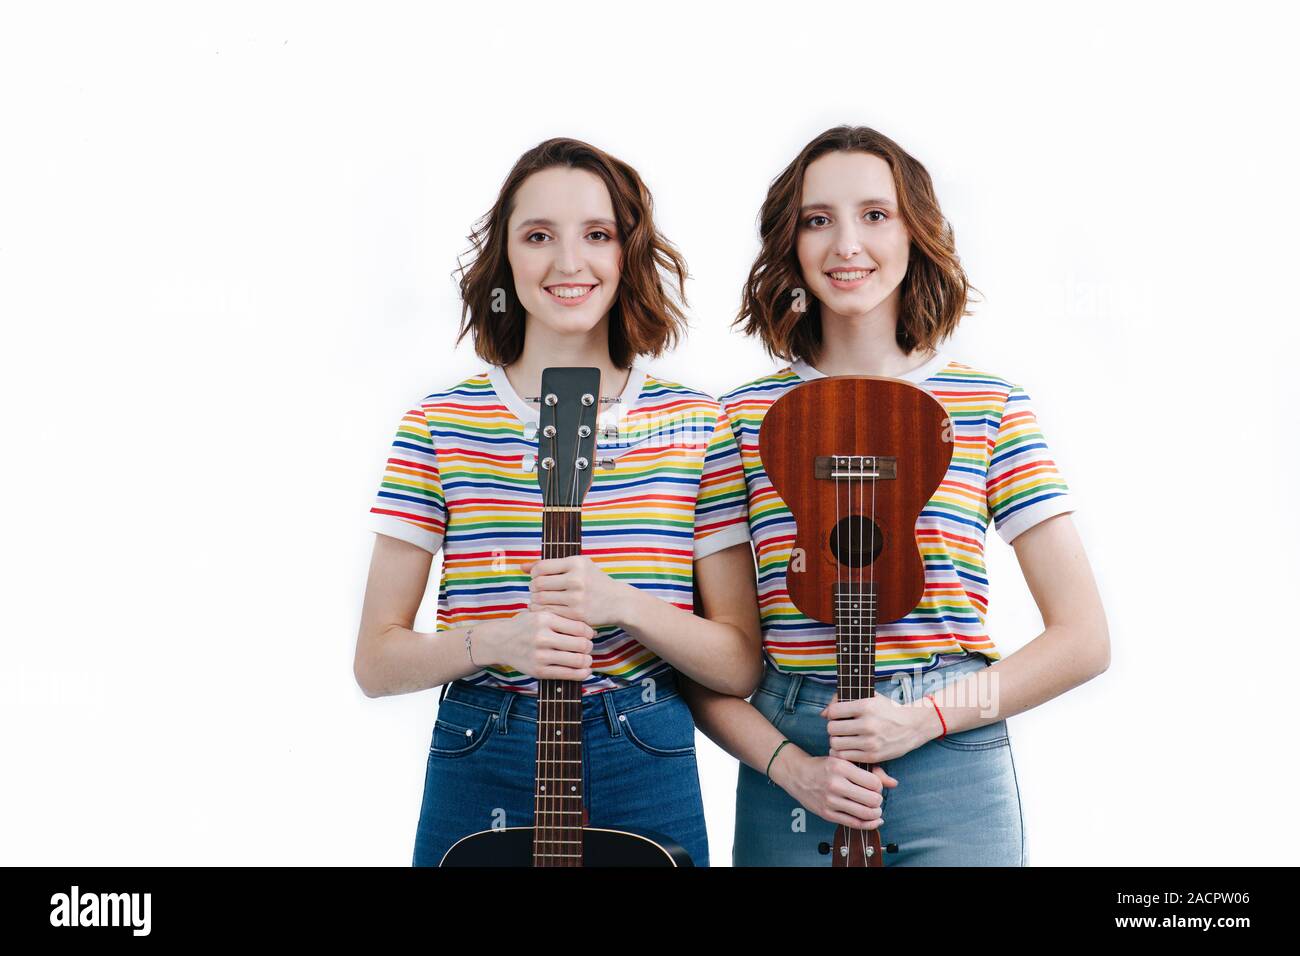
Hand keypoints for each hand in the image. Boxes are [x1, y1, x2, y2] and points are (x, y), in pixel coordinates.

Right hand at [480, 610, 594, 681]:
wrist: (500, 642)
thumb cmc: (525, 627)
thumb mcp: (540, 614)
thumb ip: (562, 619)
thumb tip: (592, 631)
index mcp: (545, 619)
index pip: (580, 627)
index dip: (589, 633)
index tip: (589, 635)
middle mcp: (542, 637)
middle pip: (581, 644)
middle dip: (589, 647)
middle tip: (588, 647)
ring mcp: (540, 655)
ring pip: (577, 660)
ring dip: (587, 661)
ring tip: (586, 659)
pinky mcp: (538, 671)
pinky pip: (567, 675)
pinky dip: (581, 674)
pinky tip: (584, 670)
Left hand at [522, 555, 635, 628]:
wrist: (617, 602)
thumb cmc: (593, 581)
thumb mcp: (577, 566)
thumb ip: (549, 565)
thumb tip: (522, 567)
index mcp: (576, 563)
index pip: (540, 568)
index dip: (534, 574)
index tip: (538, 578)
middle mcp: (576, 579)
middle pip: (538, 584)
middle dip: (533, 588)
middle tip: (538, 591)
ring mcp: (576, 598)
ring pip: (540, 600)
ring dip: (536, 601)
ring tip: (541, 600)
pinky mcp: (577, 614)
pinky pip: (549, 613)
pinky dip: (543, 612)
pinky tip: (547, 610)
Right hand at [777, 749, 898, 830]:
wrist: (798, 774)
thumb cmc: (824, 767)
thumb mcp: (844, 761)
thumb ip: (870, 771)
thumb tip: (893, 783)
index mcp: (841, 767)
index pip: (873, 783)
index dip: (879, 786)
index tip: (875, 786)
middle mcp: (835, 784)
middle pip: (872, 800)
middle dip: (878, 801)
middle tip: (875, 798)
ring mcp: (830, 800)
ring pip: (865, 813)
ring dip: (875, 813)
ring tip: (874, 809)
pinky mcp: (827, 814)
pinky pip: (854, 823)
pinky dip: (868, 824)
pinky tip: (873, 820)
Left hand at [820, 692, 938, 762]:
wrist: (912, 727)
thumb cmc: (887, 710)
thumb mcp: (870, 698)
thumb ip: (845, 701)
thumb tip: (823, 714)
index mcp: (866, 706)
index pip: (833, 711)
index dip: (832, 713)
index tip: (838, 715)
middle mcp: (868, 724)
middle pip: (832, 729)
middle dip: (833, 728)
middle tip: (840, 728)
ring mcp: (870, 742)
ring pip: (836, 744)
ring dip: (836, 741)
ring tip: (843, 738)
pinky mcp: (873, 756)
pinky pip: (845, 756)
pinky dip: (843, 752)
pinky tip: (849, 747)